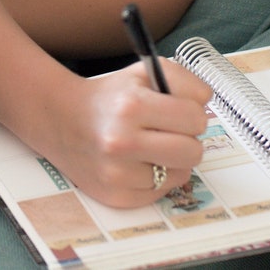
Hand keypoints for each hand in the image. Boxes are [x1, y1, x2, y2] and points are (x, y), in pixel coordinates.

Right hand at [39, 60, 210, 208]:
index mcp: (131, 106)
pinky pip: (161, 192)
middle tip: (169, 131)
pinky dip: (156, 178)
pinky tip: (138, 163)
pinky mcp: (117, 197)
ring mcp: (118, 174)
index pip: (195, 118)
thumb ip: (182, 80)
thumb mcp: (143, 72)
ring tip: (152, 146)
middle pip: (193, 152)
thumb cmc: (110, 96)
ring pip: (181, 174)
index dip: (191, 113)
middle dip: (187, 139)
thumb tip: (207, 103)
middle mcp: (122, 142)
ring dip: (173, 160)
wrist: (62, 120)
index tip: (178, 111)